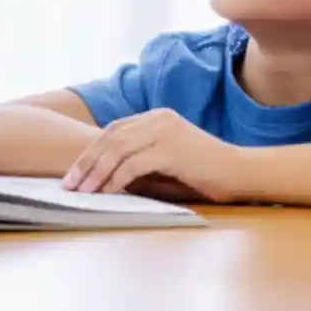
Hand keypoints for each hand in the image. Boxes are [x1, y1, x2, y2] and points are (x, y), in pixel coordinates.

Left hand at [61, 108, 246, 202]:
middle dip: (86, 163)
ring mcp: (164, 131)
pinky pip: (133, 164)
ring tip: (82, 192)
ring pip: (117, 150)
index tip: (75, 174)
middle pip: (110, 138)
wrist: (241, 172)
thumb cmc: (206, 172)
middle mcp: (157, 118)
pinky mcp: (171, 149)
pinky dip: (116, 180)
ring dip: (96, 173)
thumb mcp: (167, 161)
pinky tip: (107, 193)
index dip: (91, 152)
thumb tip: (105, 179)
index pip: (113, 131)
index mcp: (155, 117)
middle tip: (69, 185)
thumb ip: (139, 162)